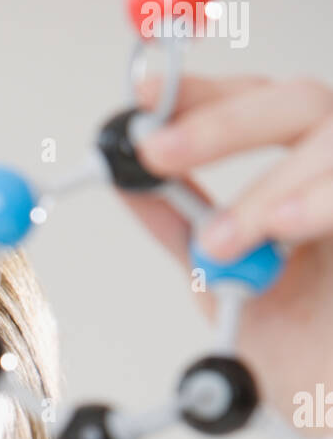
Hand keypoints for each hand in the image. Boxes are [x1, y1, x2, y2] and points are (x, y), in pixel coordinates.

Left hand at [122, 74, 332, 430]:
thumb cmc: (297, 345)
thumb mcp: (224, 279)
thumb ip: (184, 227)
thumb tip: (126, 180)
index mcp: (301, 171)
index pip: (255, 100)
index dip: (201, 93)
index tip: (143, 98)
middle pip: (298, 103)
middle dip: (222, 126)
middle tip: (158, 154)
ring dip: (268, 189)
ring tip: (221, 241)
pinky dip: (320, 204)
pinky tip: (287, 227)